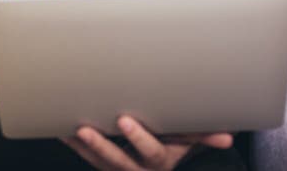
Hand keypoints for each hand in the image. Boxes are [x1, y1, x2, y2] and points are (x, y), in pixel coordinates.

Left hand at [63, 115, 232, 170]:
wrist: (168, 169)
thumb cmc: (181, 151)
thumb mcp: (194, 146)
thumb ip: (206, 138)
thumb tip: (227, 138)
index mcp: (162, 160)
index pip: (151, 151)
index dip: (138, 138)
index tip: (124, 120)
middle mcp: (139, 169)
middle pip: (117, 161)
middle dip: (101, 146)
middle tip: (85, 129)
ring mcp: (121, 170)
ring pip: (98, 162)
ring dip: (81, 146)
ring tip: (67, 129)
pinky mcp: (107, 167)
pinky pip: (88, 159)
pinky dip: (74, 145)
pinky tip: (59, 129)